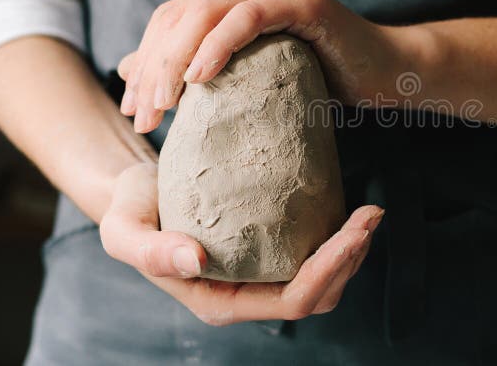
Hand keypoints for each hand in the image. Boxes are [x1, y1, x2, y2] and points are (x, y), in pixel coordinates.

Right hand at [100, 163, 383, 324]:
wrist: (135, 192)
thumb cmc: (130, 212)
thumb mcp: (124, 231)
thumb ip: (150, 252)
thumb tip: (196, 261)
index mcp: (221, 301)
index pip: (291, 302)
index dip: (328, 272)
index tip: (352, 234)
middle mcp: (247, 294)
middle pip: (318, 295)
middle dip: (351, 260)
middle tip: (372, 215)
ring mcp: (261, 273)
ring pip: (323, 279)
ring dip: (352, 250)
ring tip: (370, 213)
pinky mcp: (269, 248)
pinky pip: (312, 251)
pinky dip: (336, 234)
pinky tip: (347, 206)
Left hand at [117, 0, 410, 132]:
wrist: (383, 73)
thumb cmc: (317, 76)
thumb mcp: (243, 73)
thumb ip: (191, 63)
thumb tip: (126, 68)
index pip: (169, 18)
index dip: (145, 62)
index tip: (134, 111)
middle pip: (180, 15)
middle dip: (153, 68)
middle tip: (143, 118)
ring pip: (205, 14)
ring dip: (175, 62)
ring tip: (163, 106)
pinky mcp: (302, 0)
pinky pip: (246, 18)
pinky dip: (217, 46)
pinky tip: (199, 80)